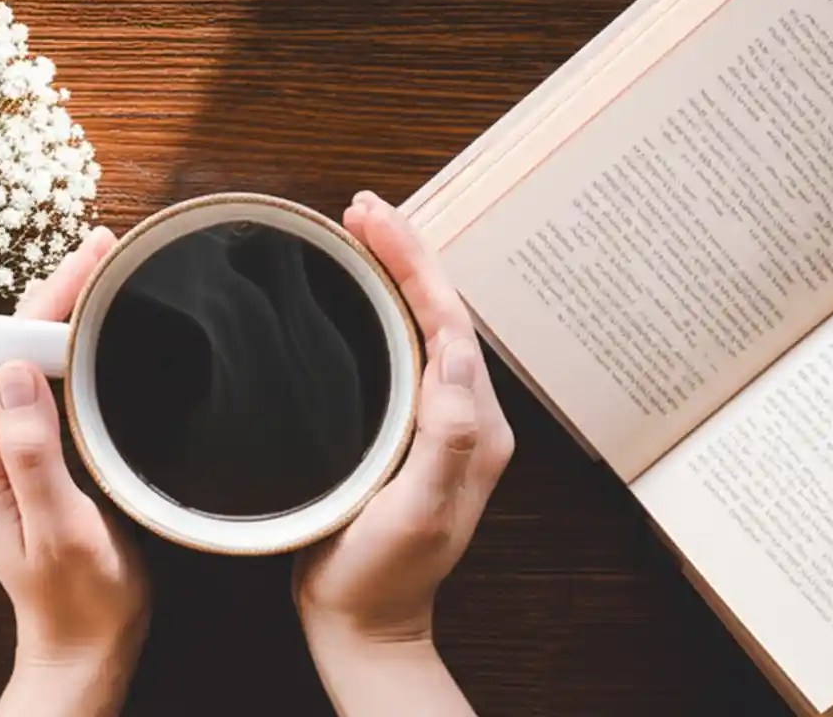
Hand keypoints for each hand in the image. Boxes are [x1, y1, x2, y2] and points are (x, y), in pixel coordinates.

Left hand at [0, 228, 149, 716]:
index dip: (51, 298)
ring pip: (29, 361)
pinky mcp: (26, 456)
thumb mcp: (62, 527)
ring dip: (66, 317)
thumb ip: (33, 451)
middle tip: (110, 249)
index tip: (96, 256)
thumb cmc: (83, 597)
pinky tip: (101, 332)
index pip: (8, 352)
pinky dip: (72, 351)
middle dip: (59, 293)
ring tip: (109, 275)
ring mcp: (1, 449)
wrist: (82, 644)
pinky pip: (44, 386)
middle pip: (14, 346)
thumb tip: (18, 370)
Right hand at [293, 192, 514, 714]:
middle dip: (405, 254)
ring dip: (394, 276)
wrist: (364, 623)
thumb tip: (455, 354)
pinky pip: (402, 353)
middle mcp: (464, 416)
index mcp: (474, 426)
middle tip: (360, 210)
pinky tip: (358, 298)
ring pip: (421, 327)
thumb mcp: (421, 510)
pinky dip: (381, 311)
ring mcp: (437, 423)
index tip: (371, 220)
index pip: (449, 321)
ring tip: (360, 234)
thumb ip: (449, 435)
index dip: (413, 263)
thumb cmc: (384, 575)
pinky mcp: (409, 432)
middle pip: (439, 313)